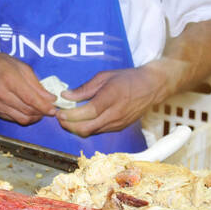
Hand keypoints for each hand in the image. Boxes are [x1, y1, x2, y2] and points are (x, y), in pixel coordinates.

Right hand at [0, 53, 57, 124]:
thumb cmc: (3, 65)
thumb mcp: (23, 68)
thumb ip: (37, 85)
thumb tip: (51, 99)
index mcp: (9, 79)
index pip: (30, 99)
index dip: (44, 107)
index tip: (54, 110)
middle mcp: (1, 93)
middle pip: (27, 110)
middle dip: (42, 112)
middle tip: (50, 109)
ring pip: (21, 118)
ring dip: (34, 117)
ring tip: (40, 111)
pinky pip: (14, 119)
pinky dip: (24, 117)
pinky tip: (28, 111)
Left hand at [56, 64, 172, 136]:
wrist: (151, 87)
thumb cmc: (127, 78)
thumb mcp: (104, 77)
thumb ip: (84, 89)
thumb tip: (65, 96)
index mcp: (111, 98)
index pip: (87, 112)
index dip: (71, 115)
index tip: (59, 112)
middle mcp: (115, 114)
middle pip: (86, 128)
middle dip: (69, 125)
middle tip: (59, 118)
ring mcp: (118, 123)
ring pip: (91, 132)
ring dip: (76, 128)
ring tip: (67, 119)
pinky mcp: (119, 128)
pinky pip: (98, 131)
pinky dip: (87, 128)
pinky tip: (81, 120)